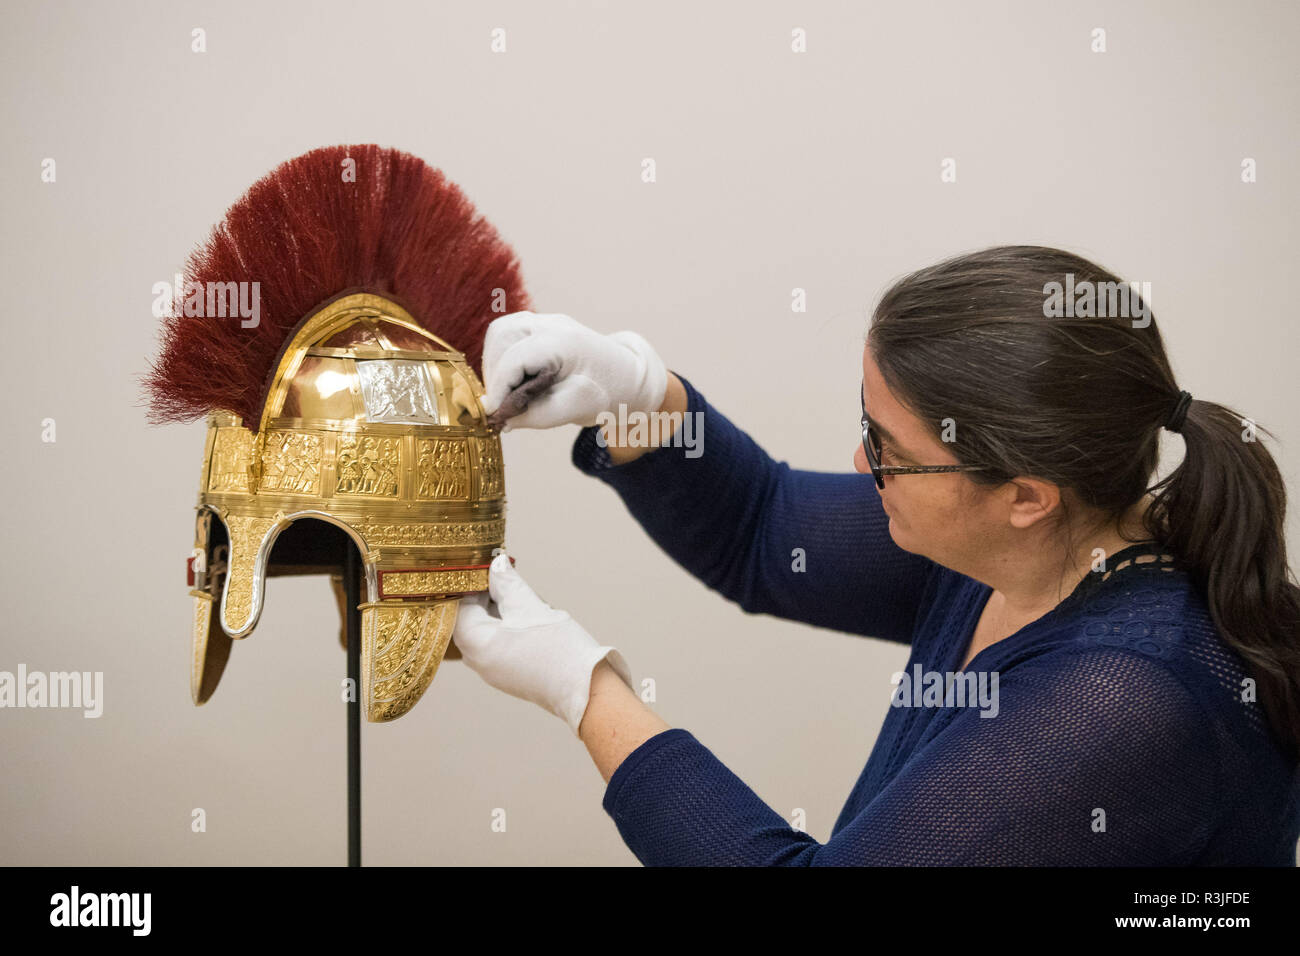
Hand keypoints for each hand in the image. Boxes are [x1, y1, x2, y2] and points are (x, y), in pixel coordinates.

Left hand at [453, 553, 633, 735]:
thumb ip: (507, 583)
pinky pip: (500, 644)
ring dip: (504, 611)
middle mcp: (479, 661)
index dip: (473, 583)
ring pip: (489, 630)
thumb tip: (495, 564)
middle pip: (473, 619)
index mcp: (476, 644)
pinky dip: (511, 627)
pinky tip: (533, 619)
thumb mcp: (530, 606)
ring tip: (526, 599)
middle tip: (508, 578)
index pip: (461, 605)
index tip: (489, 567)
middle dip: (490, 596)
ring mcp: (494, 671)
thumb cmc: (557, 649)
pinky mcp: (510, 675)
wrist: (586, 688)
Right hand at [480, 311, 667, 430]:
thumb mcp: (577, 411)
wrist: (630, 377)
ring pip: (501, 332)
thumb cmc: (610, 394)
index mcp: (565, 342)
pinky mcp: (544, 327)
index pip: (515, 359)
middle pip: (501, 337)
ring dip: (494, 362)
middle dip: (494, 373)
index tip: (493, 414)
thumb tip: (500, 418)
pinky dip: (502, 356)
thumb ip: (536, 415)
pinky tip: (512, 380)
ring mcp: (548, 321)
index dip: (498, 388)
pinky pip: (510, 334)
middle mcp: (553, 324)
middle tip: (500, 405)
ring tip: (504, 393)